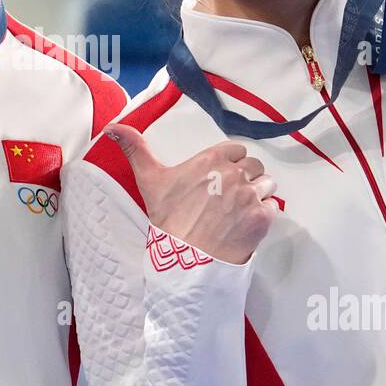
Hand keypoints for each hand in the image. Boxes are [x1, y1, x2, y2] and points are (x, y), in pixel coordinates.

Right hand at [106, 124, 275, 264]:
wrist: (187, 258)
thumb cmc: (169, 219)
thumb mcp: (150, 180)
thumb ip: (135, 149)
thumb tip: (112, 127)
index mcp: (212, 159)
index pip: (236, 150)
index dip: (231, 163)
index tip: (220, 178)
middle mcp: (234, 172)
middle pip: (254, 165)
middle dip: (246, 178)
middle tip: (229, 198)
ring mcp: (251, 194)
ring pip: (266, 184)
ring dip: (258, 194)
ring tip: (239, 211)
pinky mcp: (263, 216)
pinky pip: (273, 206)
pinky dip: (264, 214)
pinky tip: (246, 223)